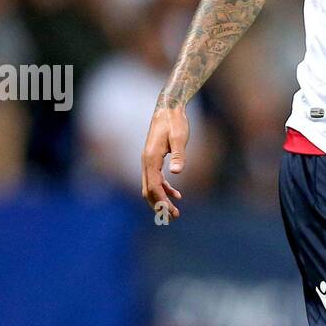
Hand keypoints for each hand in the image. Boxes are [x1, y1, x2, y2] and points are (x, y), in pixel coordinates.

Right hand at [141, 105, 187, 220]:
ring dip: (162, 200)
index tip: (172, 212)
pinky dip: (165, 189)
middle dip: (160, 205)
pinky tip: (176, 194)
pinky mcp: (154, 159)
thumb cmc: (175, 122)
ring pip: (151, 186)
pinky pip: (156, 179)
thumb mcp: (179, 137)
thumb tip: (177, 171)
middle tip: (174, 217)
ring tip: (175, 212)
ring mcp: (148, 161)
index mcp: (150, 158)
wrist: (168, 109)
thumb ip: (179, 154)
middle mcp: (146, 161)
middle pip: (148, 190)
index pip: (154, 186)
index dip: (162, 201)